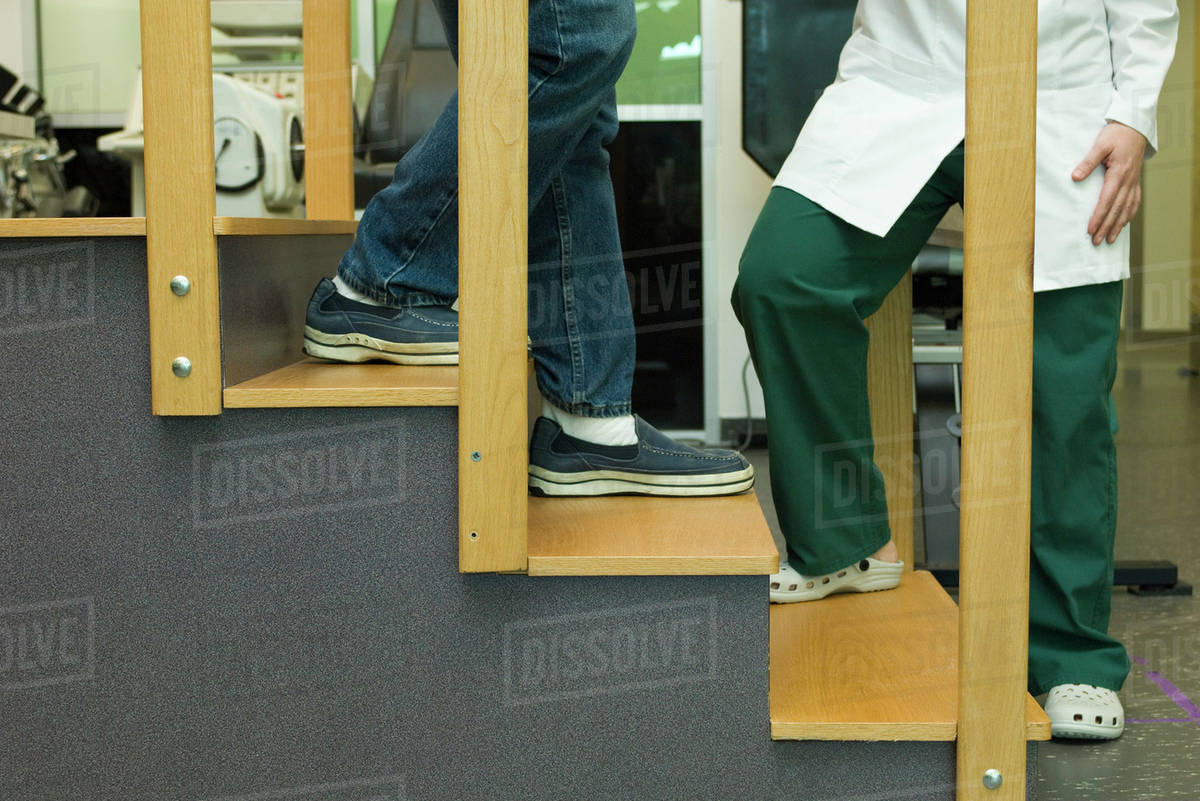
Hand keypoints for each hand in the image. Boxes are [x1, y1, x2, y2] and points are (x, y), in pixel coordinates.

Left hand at [1072, 122, 1147, 245]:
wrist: (1135, 126)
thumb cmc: (1116, 134)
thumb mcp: (1100, 145)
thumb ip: (1088, 161)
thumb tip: (1075, 177)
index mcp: (1119, 173)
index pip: (1107, 200)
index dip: (1099, 216)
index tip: (1091, 229)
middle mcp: (1128, 180)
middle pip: (1117, 209)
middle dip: (1107, 227)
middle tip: (1097, 242)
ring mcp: (1134, 181)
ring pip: (1127, 208)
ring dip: (1119, 225)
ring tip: (1110, 239)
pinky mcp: (1135, 180)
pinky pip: (1134, 201)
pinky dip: (1129, 214)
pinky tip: (1124, 222)